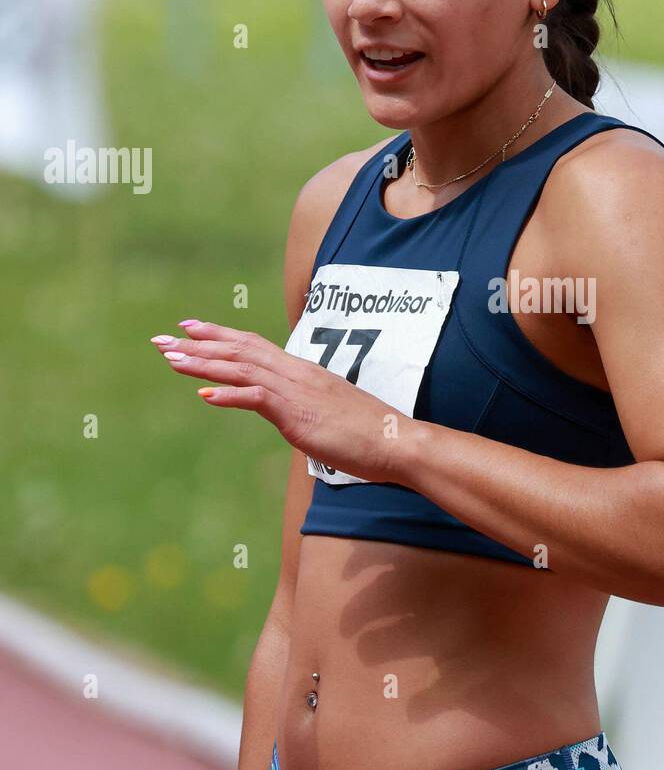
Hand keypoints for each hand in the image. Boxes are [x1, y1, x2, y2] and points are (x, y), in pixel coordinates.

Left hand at [151, 319, 404, 481]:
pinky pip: (258, 398)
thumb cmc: (367, 433)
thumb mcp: (327, 413)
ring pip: (242, 369)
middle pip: (240, 350)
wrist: (395, 441)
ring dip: (203, 363)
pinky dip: (229, 395)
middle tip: (161, 339)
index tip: (190, 328)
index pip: (254, 344)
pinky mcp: (298, 414)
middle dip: (198, 344)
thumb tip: (286, 412)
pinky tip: (204, 396)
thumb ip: (303, 407)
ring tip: (170, 359)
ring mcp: (297, 391)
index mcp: (302, 372)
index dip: (220, 335)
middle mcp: (296, 374)